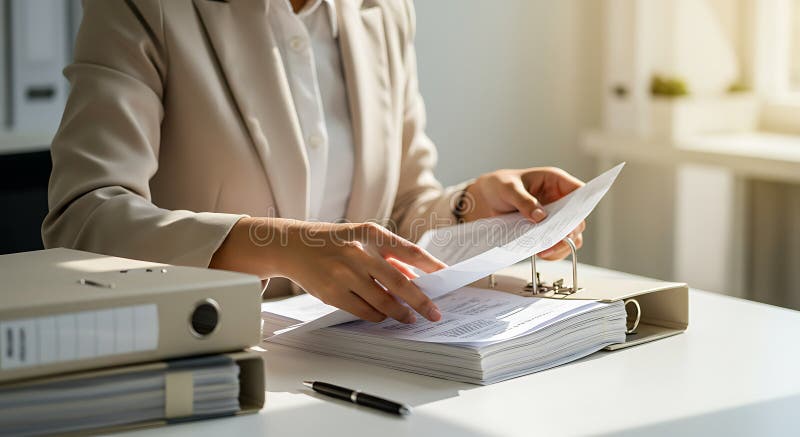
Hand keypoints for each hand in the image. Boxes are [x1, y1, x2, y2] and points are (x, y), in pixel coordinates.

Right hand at [211, 218, 445, 323]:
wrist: (292, 246)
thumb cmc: (333, 242)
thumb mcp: (361, 238)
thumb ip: (387, 255)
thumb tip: (415, 276)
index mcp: (369, 232)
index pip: (407, 249)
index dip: (430, 264)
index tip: (447, 274)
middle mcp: (357, 252)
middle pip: (399, 282)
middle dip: (420, 301)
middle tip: (433, 313)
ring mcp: (344, 274)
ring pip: (382, 301)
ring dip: (400, 313)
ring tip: (410, 318)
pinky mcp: (332, 293)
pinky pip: (364, 311)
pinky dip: (378, 316)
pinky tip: (385, 317)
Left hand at [463, 167, 585, 260]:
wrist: (484, 200)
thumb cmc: (499, 185)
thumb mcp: (509, 189)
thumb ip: (524, 201)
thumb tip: (540, 216)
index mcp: (554, 181)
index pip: (579, 191)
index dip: (581, 205)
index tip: (572, 221)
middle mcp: (558, 200)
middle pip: (578, 218)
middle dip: (569, 232)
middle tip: (556, 240)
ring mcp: (553, 217)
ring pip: (571, 235)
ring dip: (562, 245)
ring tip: (545, 251)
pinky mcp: (545, 231)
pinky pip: (558, 245)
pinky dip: (553, 252)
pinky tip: (541, 253)